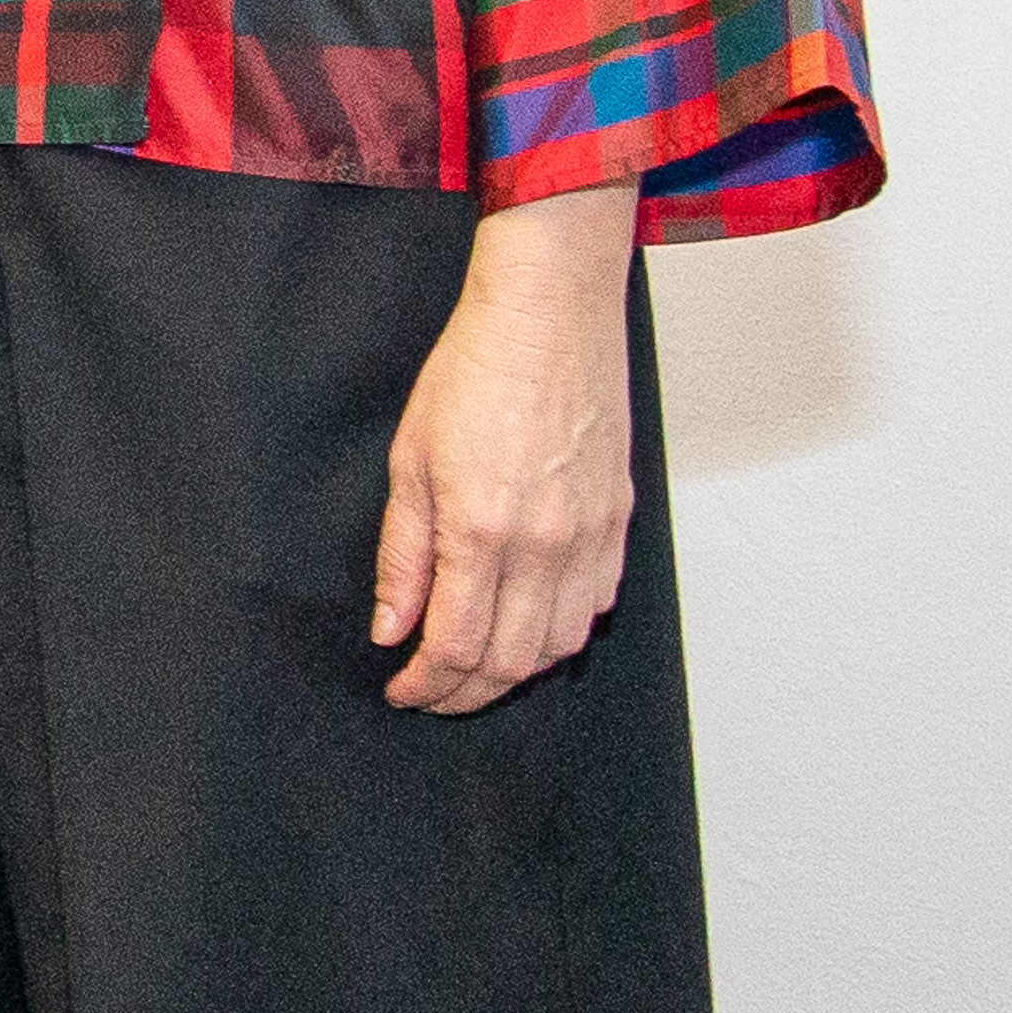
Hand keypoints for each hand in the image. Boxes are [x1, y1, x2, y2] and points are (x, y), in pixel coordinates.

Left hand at [372, 181, 641, 713]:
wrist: (550, 317)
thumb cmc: (474, 373)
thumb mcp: (410, 460)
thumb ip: (402, 554)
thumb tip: (392, 628)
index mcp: (482, 530)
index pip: (456, 645)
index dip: (426, 684)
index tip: (402, 692)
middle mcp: (544, 545)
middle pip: (510, 661)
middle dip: (465, 693)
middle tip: (432, 695)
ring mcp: (589, 536)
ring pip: (558, 645)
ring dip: (515, 673)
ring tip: (475, 672)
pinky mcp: (619, 521)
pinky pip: (595, 606)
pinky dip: (560, 634)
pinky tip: (529, 629)